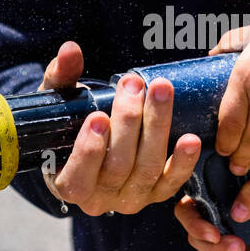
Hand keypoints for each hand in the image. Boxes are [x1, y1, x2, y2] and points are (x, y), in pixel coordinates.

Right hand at [39, 41, 201, 214]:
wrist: (88, 145)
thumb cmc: (68, 127)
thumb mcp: (58, 103)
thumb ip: (61, 78)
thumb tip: (69, 50)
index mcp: (69, 186)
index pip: (78, 177)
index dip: (89, 150)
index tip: (98, 117)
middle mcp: (99, 200)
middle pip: (118, 166)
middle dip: (128, 123)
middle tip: (133, 86)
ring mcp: (129, 199)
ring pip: (147, 168)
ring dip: (157, 128)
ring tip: (161, 91)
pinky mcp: (155, 193)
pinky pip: (171, 182)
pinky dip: (183, 162)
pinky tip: (191, 139)